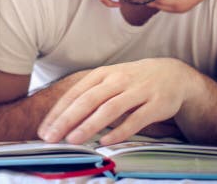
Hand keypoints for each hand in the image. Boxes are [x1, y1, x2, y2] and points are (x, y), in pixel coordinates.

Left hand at [37, 58, 196, 145]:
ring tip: (73, 140)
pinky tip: (106, 142)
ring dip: (89, 125)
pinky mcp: (155, 104)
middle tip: (51, 137)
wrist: (173, 74)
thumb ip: (89, 96)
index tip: (44, 129)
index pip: (75, 94)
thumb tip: (62, 117)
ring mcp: (137, 91)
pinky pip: (136, 120)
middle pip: (88, 100)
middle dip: (67, 120)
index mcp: (102, 74)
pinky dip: (120, 132)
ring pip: (109, 109)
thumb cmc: (133, 81)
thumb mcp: (109, 81)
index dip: (58, 112)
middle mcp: (118, 80)